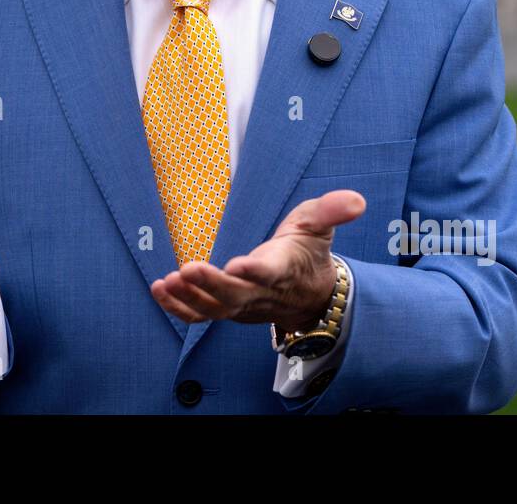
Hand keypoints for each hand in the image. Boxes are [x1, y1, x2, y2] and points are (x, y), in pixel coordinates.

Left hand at [150, 190, 364, 333]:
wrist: (308, 294)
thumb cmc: (308, 252)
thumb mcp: (320, 225)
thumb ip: (332, 210)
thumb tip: (356, 200)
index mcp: (283, 269)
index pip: (270, 273)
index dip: (255, 271)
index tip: (239, 265)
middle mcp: (261, 292)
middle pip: (235, 296)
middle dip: (211, 285)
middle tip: (187, 269)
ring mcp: (243, 306)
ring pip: (215, 309)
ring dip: (189, 298)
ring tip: (167, 282)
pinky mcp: (227, 310)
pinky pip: (201, 315)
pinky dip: (179, 308)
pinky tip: (159, 290)